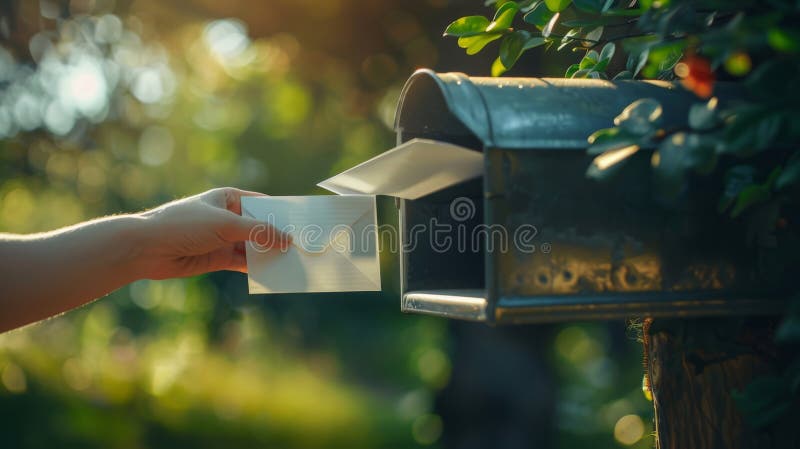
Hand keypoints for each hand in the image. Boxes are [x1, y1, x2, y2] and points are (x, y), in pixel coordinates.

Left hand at [135, 187, 289, 279]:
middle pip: (261, 227)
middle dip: (279, 237)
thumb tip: (286, 240)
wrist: (147, 248)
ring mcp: (223, 238)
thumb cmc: (184, 225)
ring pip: (254, 247)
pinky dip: (257, 268)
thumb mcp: (226, 224)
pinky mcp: (218, 258)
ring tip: (292, 263)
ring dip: (269, 255)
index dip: (282, 214)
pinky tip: (272, 274)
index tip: (303, 224)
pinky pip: (243, 263)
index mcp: (230, 197)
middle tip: (303, 247)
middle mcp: (228, 217)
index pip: (263, 204)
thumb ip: (258, 232)